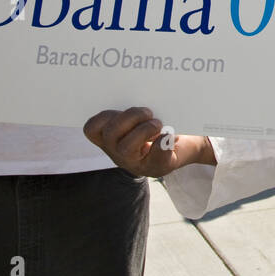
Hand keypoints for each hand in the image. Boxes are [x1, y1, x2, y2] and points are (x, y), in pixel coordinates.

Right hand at [83, 106, 209, 176]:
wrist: (182, 146)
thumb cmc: (158, 128)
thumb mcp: (144, 117)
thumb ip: (136, 110)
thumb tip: (141, 111)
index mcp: (112, 139)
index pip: (92, 129)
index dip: (101, 118)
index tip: (120, 109)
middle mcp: (120, 153)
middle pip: (110, 134)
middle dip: (129, 118)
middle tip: (148, 113)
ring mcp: (138, 162)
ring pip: (125, 149)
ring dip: (143, 131)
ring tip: (157, 124)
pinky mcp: (159, 166)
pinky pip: (157, 158)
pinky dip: (164, 144)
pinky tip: (169, 136)